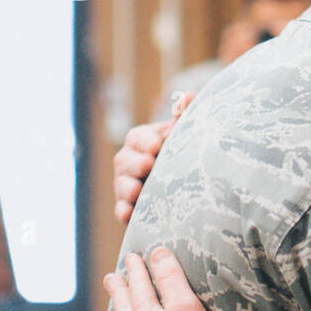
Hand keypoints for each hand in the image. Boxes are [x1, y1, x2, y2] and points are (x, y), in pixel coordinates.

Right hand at [113, 108, 187, 224]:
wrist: (188, 184)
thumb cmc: (183, 151)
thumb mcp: (185, 133)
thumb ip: (186, 115)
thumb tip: (188, 96)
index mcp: (142, 141)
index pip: (137, 138)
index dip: (145, 141)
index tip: (156, 145)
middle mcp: (130, 163)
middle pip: (124, 161)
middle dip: (135, 163)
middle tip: (148, 165)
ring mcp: (127, 186)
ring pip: (121, 186)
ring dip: (127, 188)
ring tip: (137, 190)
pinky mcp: (131, 208)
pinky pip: (122, 210)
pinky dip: (124, 212)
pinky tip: (129, 214)